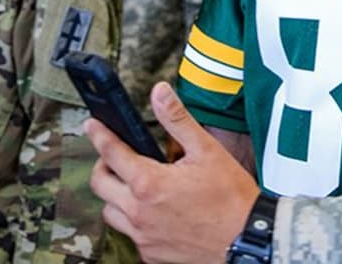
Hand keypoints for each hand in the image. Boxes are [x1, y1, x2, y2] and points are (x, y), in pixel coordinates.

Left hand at [86, 82, 260, 263]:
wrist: (248, 236)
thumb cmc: (231, 196)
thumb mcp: (206, 149)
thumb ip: (178, 119)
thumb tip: (160, 93)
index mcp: (149, 183)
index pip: (111, 152)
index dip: (99, 134)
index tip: (93, 126)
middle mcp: (139, 212)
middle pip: (99, 184)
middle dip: (103, 166)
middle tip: (116, 158)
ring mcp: (143, 236)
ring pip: (110, 213)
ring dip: (116, 197)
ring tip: (135, 187)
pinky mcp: (151, 254)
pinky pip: (131, 235)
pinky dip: (136, 221)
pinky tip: (154, 212)